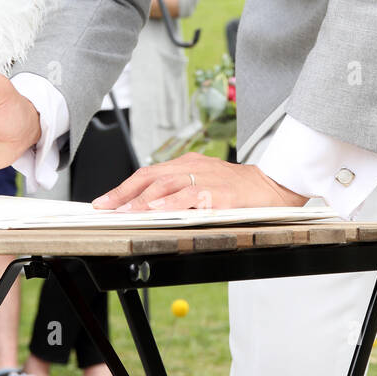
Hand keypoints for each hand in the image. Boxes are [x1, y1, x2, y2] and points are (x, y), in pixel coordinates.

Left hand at [91, 151, 308, 211]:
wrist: (272, 188)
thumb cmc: (238, 190)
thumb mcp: (204, 183)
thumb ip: (178, 191)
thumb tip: (146, 207)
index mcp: (188, 164)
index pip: (148, 173)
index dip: (123, 187)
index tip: (104, 202)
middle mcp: (194, 167)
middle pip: (151, 176)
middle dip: (124, 193)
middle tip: (105, 208)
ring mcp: (207, 179)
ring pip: (167, 185)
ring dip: (142, 200)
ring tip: (125, 211)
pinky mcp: (221, 193)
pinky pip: (192, 196)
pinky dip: (173, 203)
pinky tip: (159, 210)